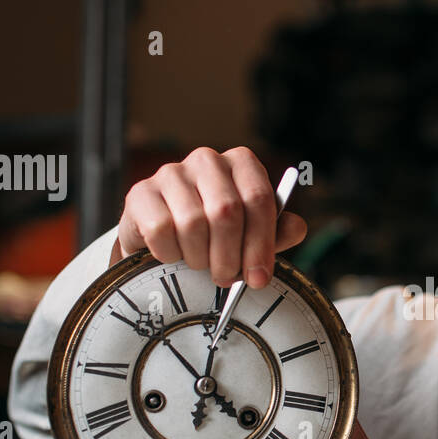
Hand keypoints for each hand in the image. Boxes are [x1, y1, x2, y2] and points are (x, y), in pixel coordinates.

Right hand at [112, 147, 307, 287]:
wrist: (163, 239)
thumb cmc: (214, 235)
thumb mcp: (250, 234)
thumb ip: (276, 232)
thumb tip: (296, 228)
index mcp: (241, 163)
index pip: (259, 198)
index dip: (261, 244)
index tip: (259, 277)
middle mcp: (207, 160)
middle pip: (227, 212)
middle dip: (230, 256)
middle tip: (227, 278)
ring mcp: (171, 172)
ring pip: (193, 223)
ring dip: (199, 257)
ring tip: (200, 264)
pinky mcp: (141, 192)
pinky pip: (161, 230)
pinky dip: (170, 254)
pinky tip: (174, 254)